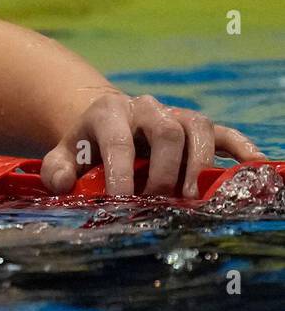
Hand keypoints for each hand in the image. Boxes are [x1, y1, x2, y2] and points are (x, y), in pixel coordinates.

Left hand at [40, 92, 265, 196]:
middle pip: (164, 132)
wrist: (104, 123)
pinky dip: (240, 147)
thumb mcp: (63, 156)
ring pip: (196, 128)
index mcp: (108, 113)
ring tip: (190, 196)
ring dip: (197, 164)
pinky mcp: (196, 126)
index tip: (123, 201)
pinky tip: (254, 165)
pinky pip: (223, 132)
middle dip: (163, 170)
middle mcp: (144, 108)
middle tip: (157, 202)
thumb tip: (62, 184)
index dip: (122, 172)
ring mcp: (173, 114)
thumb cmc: (84, 147)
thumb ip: (57, 170)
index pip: (118, 141)